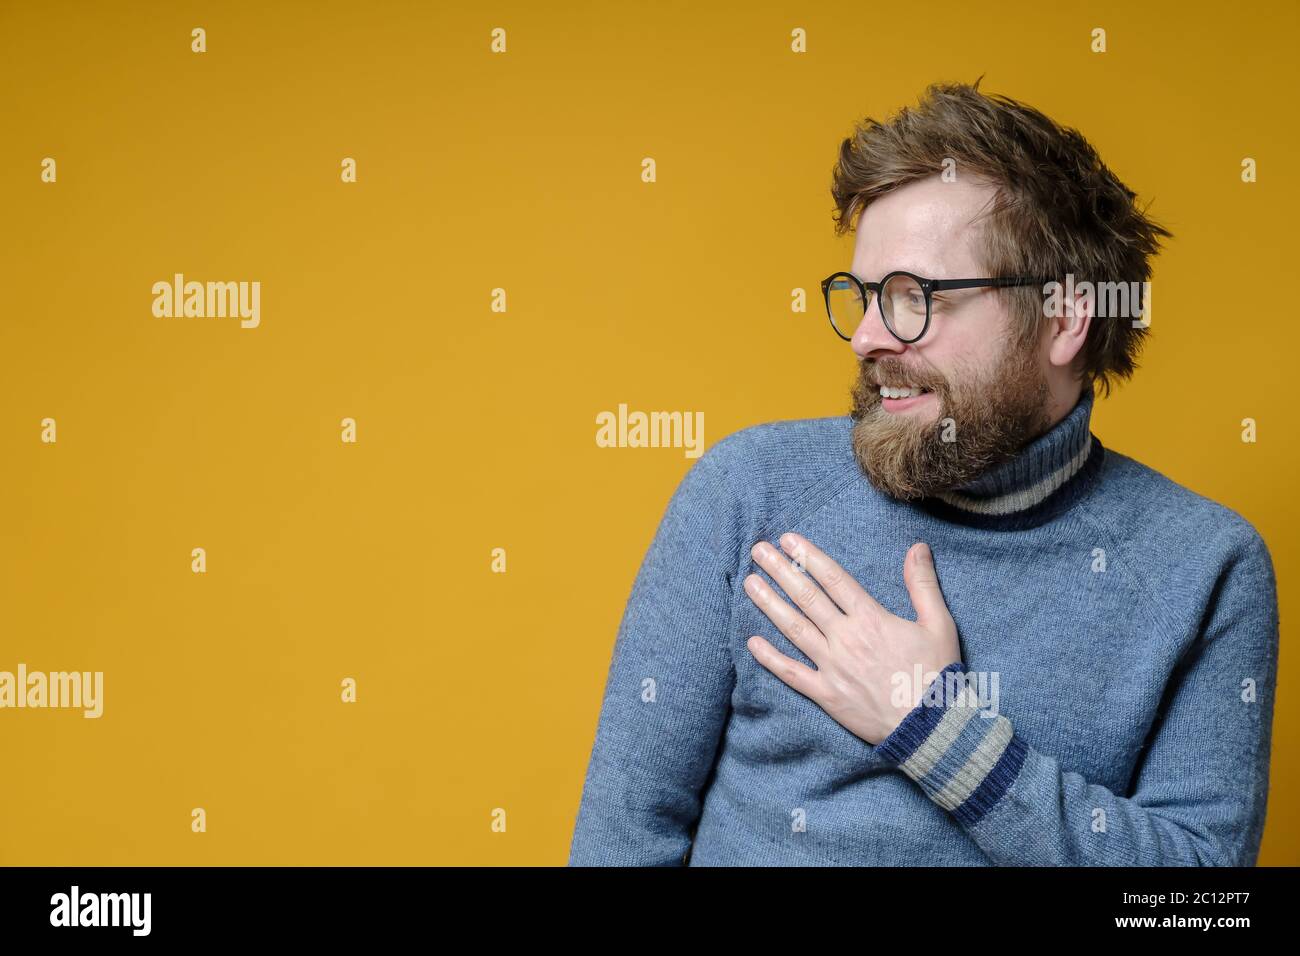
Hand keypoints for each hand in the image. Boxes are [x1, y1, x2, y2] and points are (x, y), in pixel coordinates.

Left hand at [743, 532, 960, 744]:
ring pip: (794, 629)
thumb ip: (922, 584)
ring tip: (749, 583)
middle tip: (758, 551)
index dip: (809, 556)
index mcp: (871, 619)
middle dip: (781, 571)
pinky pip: (792, 673)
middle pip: (807, 597)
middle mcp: (846, 639)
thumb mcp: (938, 624)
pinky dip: (770, 658)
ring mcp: (833, 667)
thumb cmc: (937, 674)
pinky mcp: (826, 694)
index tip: (788, 539)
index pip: (833, 579)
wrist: (932, 727)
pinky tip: (751, 642)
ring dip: (769, 604)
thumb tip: (917, 547)